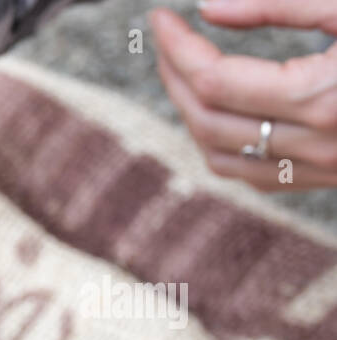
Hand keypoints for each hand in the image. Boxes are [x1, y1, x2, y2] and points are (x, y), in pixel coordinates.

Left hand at [151, 2, 336, 190]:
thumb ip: (279, 5)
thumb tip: (208, 9)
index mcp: (321, 96)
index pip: (215, 80)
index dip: (178, 48)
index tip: (161, 20)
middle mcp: (314, 143)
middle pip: (207, 120)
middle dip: (175, 78)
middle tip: (166, 42)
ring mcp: (316, 168)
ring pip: (218, 154)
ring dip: (190, 113)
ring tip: (183, 72)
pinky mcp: (319, 178)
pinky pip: (246, 171)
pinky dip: (218, 141)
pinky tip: (216, 109)